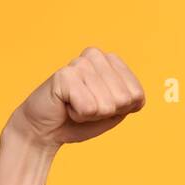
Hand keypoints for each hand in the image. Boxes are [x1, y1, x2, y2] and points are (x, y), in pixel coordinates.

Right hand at [5, 47, 145, 146]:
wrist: (46, 128)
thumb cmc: (82, 119)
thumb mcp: (116, 111)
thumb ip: (130, 100)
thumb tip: (134, 96)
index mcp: (112, 61)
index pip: (137, 95)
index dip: (121, 110)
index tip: (101, 106)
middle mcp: (96, 56)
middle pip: (124, 99)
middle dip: (106, 112)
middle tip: (86, 106)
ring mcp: (79, 63)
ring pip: (107, 105)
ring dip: (91, 114)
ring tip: (75, 105)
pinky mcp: (64, 75)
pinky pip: (89, 108)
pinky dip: (79, 115)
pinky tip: (66, 105)